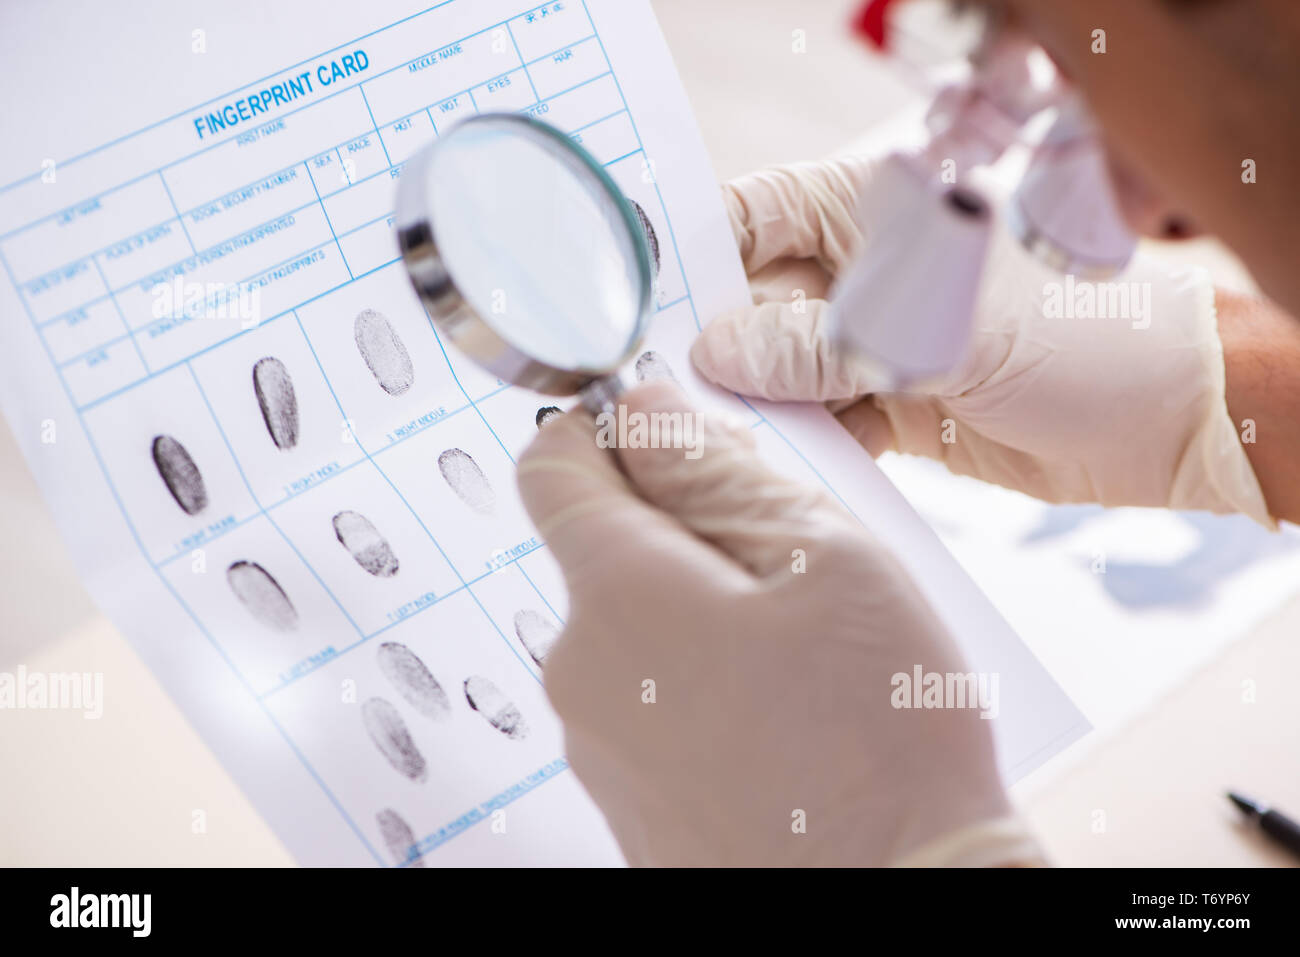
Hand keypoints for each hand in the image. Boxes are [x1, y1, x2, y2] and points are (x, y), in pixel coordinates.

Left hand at [516, 381, 1039, 865]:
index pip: (553, 464)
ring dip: (700, 612)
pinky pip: (648, 701)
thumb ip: (715, 470)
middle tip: (789, 565)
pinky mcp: (626, 800)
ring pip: (633, 629)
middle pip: (602, 551)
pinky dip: (700, 683)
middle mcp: (580, 673)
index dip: (611, 431)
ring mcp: (597, 746)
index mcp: (617, 595)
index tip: (675, 440)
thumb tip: (646, 409)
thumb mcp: (823, 559)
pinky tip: (781, 714)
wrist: (896, 901)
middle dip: (683, 531)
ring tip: (799, 656)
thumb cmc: (880, 742)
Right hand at [690, 157, 1272, 527]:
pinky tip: (771, 472)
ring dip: (748, 408)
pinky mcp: (881, 407)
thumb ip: (822, 342)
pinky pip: (814, 424)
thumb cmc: (1077, 340)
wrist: (1156, 422)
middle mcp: (857, 274)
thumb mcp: (941, 334)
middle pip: (749, 304)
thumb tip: (716, 352)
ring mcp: (865, 343)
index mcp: (869, 216)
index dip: (693, 257)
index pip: (753, 217)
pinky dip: (794, 448)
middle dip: (711, 350)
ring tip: (707, 443)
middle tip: (665, 398)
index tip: (641, 311)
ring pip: (773, 371)